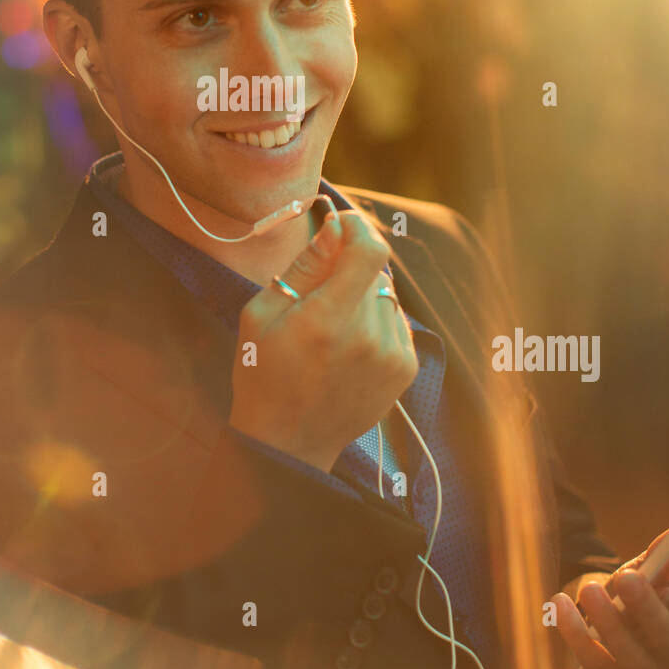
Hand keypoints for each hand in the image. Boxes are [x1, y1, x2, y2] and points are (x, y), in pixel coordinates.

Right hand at [228, 208, 418, 471]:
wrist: (290, 441)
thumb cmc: (264, 374)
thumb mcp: (263, 314)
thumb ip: (305, 268)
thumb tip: (335, 227)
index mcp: (328, 321)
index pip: (369, 251)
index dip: (357, 229)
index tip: (340, 227)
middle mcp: (369, 337)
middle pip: (374, 271)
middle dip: (349, 266)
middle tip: (319, 289)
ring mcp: (392, 354)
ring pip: (386, 293)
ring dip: (363, 294)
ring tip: (332, 323)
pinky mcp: (405, 368)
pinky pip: (395, 318)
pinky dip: (375, 318)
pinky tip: (349, 341)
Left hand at [552, 528, 668, 668]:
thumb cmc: (634, 618)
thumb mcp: (648, 587)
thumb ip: (660, 563)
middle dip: (648, 607)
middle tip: (627, 577)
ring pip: (631, 656)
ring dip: (608, 620)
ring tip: (589, 589)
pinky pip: (595, 664)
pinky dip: (575, 634)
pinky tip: (560, 605)